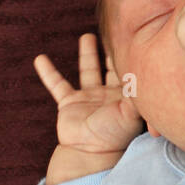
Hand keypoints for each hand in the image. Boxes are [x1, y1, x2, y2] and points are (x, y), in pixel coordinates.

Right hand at [33, 34, 142, 154]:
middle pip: (111, 67)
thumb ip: (137, 95)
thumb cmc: (114, 135)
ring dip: (87, 54)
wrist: (90, 152)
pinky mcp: (68, 103)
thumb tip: (144, 75)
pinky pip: (56, 84)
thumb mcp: (131, 113)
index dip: (132, 56)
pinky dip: (48, 72)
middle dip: (113, 52)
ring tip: (87, 36)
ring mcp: (87, 98)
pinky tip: (40, 58)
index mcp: (124, 96)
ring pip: (87, 69)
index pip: (130, 72)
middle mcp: (107, 94)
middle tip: (117, 32)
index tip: (137, 35)